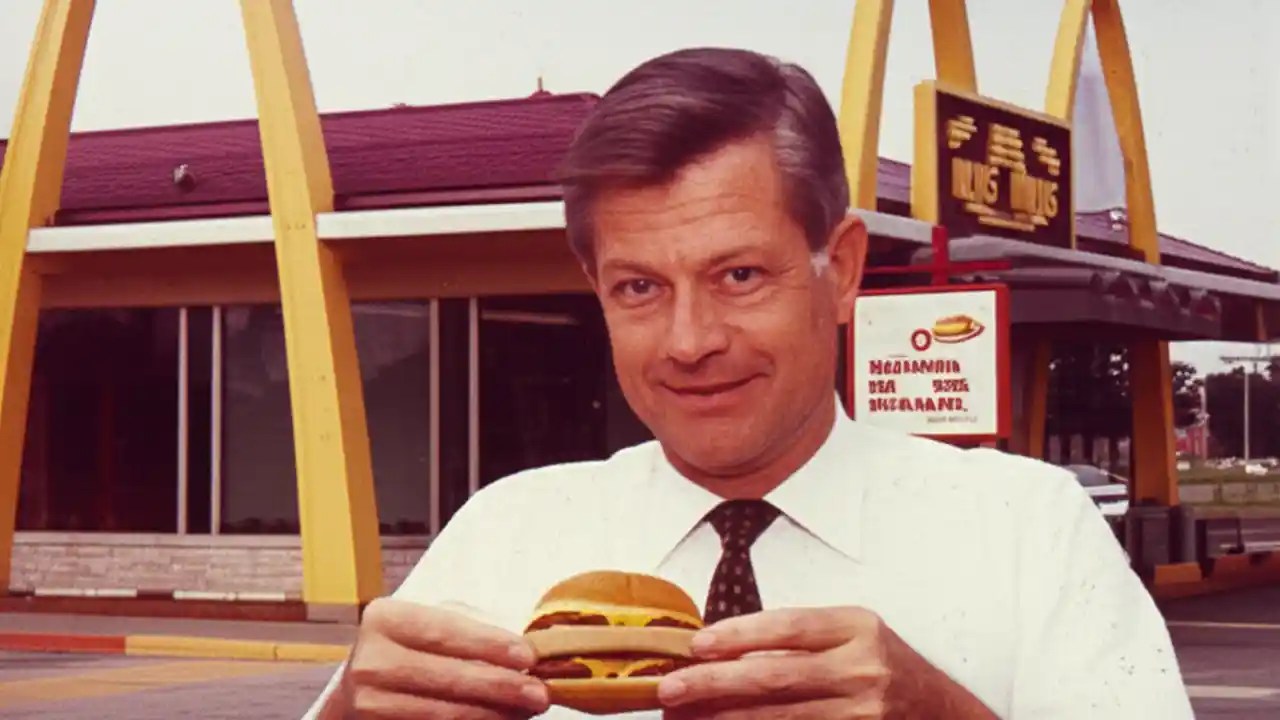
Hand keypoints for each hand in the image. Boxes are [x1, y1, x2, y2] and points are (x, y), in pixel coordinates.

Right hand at [325, 597, 549, 718]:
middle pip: (447, 676)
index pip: (445, 631)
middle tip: (540, 692)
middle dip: (500, 686)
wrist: (359, 688)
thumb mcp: (428, 623)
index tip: (528, 656)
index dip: (489, 644)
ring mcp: (369, 703)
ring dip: (493, 713)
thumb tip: (520, 647)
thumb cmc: (407, 648)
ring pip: (443, 713)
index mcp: (384, 620)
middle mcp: (370, 661)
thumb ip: (468, 627)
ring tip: (527, 710)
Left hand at [656, 607, 994, 718]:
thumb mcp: (854, 637)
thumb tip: (725, 649)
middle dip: (715, 682)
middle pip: (775, 675)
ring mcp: (864, 713)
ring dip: (725, 719)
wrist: (946, 714)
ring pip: (780, 718)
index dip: (737, 634)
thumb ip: (802, 640)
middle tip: (671, 687)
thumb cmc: (889, 669)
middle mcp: (864, 669)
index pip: (788, 626)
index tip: (696, 644)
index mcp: (858, 628)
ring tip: (684, 717)